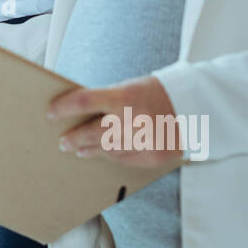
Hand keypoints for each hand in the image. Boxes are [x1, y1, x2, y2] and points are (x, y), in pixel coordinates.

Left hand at [47, 75, 183, 167]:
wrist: (197, 107)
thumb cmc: (157, 93)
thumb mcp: (131, 88)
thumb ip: (107, 100)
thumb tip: (77, 113)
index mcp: (125, 96)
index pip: (84, 101)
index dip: (63, 108)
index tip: (51, 112)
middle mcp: (133, 120)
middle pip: (92, 133)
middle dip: (74, 138)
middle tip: (63, 141)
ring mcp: (143, 141)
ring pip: (107, 149)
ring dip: (89, 149)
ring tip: (78, 149)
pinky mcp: (152, 157)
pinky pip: (123, 159)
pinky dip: (110, 155)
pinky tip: (100, 153)